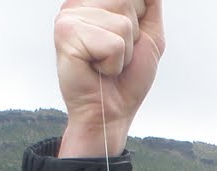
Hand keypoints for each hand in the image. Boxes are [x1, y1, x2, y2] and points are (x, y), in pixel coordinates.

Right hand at [55, 0, 165, 156]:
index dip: (139, 20)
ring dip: (124, 51)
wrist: (111, 113)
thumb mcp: (148, 35)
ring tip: (106, 63)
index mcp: (93, 1)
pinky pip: (113, 43)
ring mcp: (68, 17)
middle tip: (114, 55)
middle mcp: (77, 4)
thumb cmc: (126, 78)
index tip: (123, 42)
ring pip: (122, 23)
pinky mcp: (66, 34)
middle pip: (127, 2)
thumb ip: (150, 5)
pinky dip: (114, 63)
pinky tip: (97, 69)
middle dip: (132, 35)